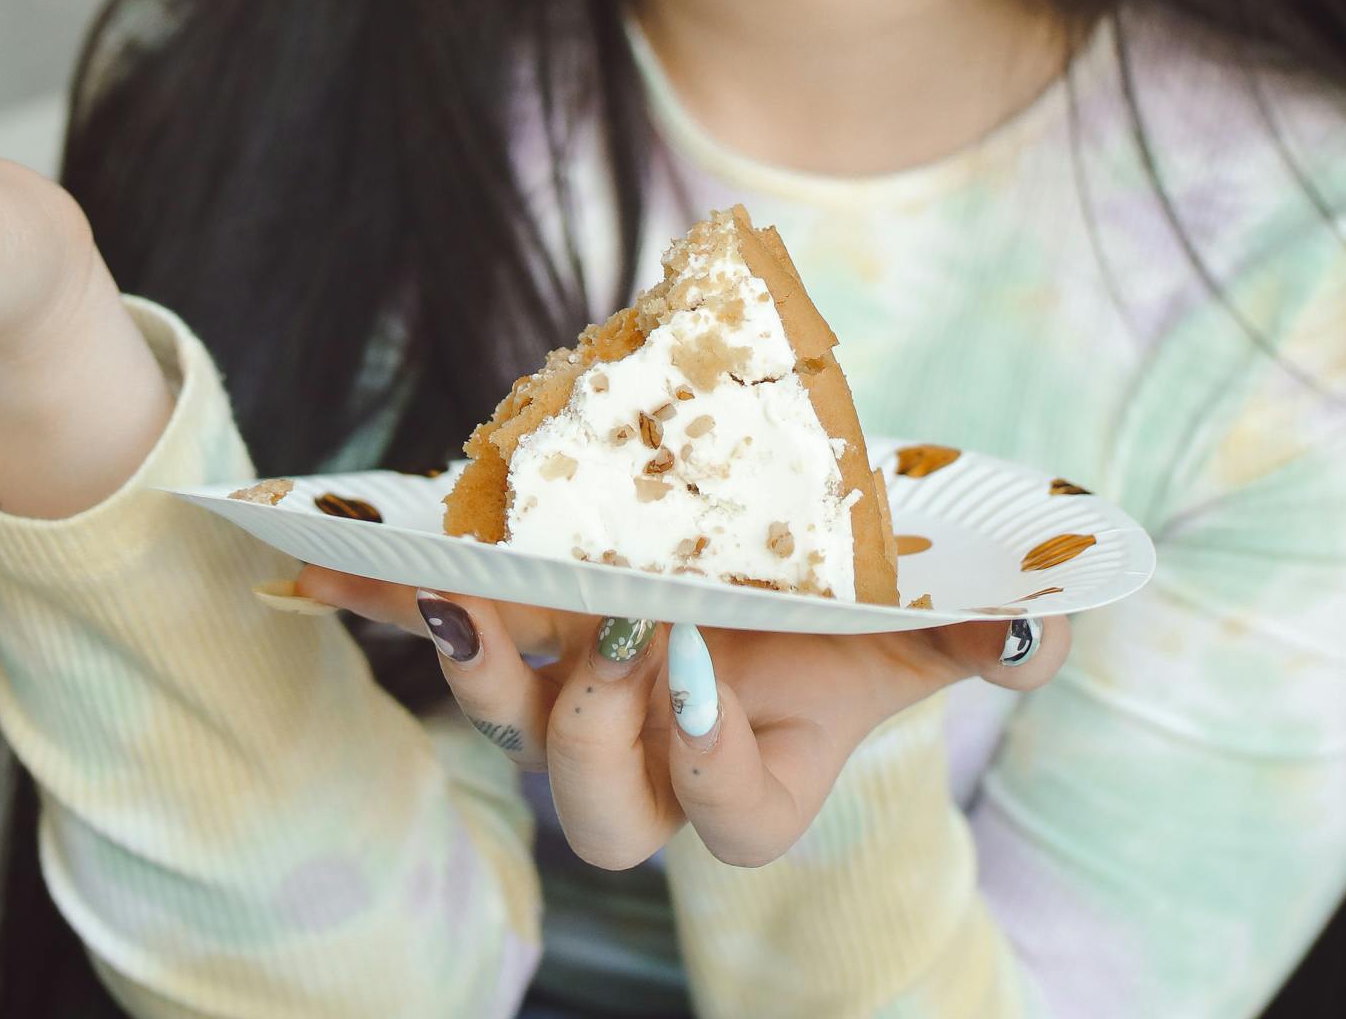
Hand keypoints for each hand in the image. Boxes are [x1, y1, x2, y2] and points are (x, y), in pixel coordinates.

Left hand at [298, 571, 1066, 868]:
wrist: (777, 523)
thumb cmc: (855, 587)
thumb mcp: (923, 605)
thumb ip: (983, 633)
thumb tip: (1034, 634)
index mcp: (751, 780)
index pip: (721, 823)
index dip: (706, 764)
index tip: (703, 662)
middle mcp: (649, 754)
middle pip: (595, 816)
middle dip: (595, 739)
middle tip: (620, 636)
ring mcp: (570, 691)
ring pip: (504, 724)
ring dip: (478, 666)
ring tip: (469, 594)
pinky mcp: (514, 615)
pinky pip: (431, 621)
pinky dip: (375, 593)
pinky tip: (310, 553)